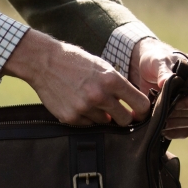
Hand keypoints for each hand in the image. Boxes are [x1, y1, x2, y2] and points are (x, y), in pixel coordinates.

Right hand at [3, 29, 150, 126]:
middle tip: (117, 112)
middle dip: (124, 118)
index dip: (143, 111)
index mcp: (111, 80)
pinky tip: (76, 103)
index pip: (140, 104)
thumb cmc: (76, 62)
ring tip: (89, 100)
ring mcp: (84, 108)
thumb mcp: (102, 67)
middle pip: (125, 120)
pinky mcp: (70, 117)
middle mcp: (99, 95)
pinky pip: (87, 125)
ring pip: (105, 123)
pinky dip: (85, 117)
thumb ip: (118, 86)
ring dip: (101, 115)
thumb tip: (133, 106)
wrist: (44, 62)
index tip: (140, 114)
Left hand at [129, 37, 187, 138]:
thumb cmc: (156, 59)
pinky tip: (164, 130)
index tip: (178, 103)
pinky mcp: (186, 115)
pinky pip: (187, 129)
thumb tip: (165, 83)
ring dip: (179, 123)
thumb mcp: (158, 61)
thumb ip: (163, 71)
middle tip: (166, 112)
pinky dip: (176, 132)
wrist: (145, 68)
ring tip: (162, 120)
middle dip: (185, 113)